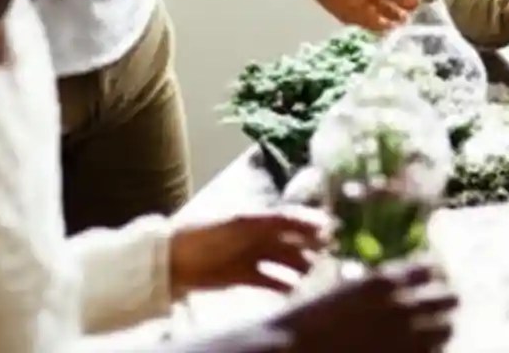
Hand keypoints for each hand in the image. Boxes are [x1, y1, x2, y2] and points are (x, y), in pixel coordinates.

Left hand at [168, 209, 327, 297]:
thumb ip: (276, 222)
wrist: (175, 259)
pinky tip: (295, 291)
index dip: (312, 224)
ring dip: (300, 267)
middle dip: (311, 247)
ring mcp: (253, 256)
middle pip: (292, 241)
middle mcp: (259, 236)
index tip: (333, 229)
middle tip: (331, 254)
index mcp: (260, 217)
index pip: (293, 219)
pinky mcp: (245, 277)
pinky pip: (271, 281)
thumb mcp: (243, 223)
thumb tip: (307, 219)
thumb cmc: (210, 234)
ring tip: (315, 275)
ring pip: (285, 262)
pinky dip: (283, 285)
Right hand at [273, 263, 454, 352]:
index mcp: (385, 281)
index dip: (432, 274)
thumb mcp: (342, 294)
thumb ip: (372, 290)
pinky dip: (429, 352)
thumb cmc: (306, 324)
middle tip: (435, 310)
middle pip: (450, 298)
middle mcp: (403, 305)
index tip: (430, 280)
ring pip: (448, 330)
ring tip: (430, 335)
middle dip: (443, 302)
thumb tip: (395, 288)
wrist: (294, 352)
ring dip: (440, 329)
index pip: (430, 267)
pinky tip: (419, 351)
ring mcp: (407, 337)